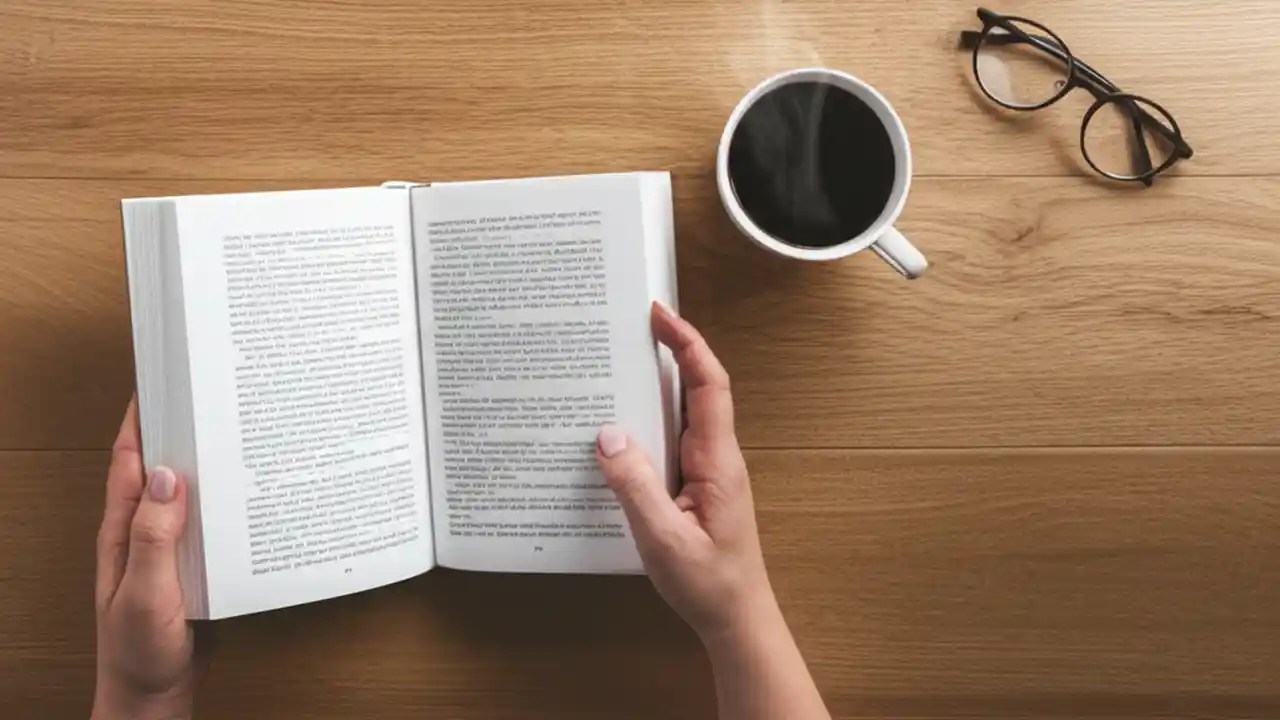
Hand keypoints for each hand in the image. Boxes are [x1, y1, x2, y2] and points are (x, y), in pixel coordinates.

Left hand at [92, 396, 203, 719]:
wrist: (154, 697)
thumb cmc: (137, 652)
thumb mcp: (144, 593)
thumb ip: (154, 536)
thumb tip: (165, 475)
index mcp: (122, 530)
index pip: (128, 459)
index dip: (141, 418)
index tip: (162, 380)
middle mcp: (142, 531)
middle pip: (159, 466)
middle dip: (178, 428)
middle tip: (210, 394)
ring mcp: (167, 547)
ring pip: (186, 491)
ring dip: (204, 462)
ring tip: (235, 430)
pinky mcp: (191, 565)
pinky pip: (207, 521)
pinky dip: (224, 499)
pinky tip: (248, 492)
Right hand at [596, 303, 774, 640]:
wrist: (737, 619)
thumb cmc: (709, 584)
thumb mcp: (664, 539)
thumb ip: (635, 488)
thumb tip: (608, 436)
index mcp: (717, 460)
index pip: (709, 385)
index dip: (688, 344)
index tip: (659, 315)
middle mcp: (716, 456)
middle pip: (696, 388)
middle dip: (668, 351)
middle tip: (628, 327)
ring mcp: (707, 470)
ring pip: (683, 413)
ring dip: (656, 385)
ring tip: (615, 366)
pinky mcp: (695, 485)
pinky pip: (672, 439)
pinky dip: (648, 421)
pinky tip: (618, 426)